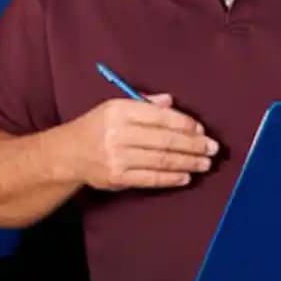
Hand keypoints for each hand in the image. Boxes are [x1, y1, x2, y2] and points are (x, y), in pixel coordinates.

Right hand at [67, 93, 218, 190]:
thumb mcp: (114, 107)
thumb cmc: (96, 127)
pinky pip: (151, 178)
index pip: (159, 116)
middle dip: (193, 144)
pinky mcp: (118, 178)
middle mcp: (118, 133)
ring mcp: (117, 157)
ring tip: (205, 163)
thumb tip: (171, 102)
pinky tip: (186, 176)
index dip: (184, 123)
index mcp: (119, 111)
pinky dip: (171, 178)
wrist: (69, 154)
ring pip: (161, 160)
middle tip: (212, 148)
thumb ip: (144, 103)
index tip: (201, 129)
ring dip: (188, 162)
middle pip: (164, 139)